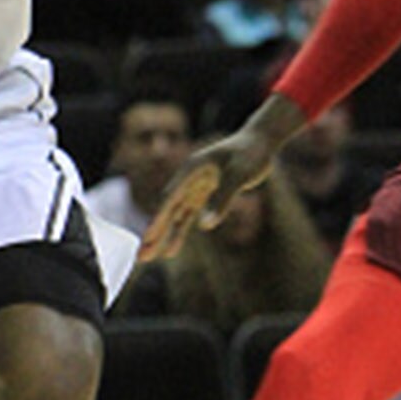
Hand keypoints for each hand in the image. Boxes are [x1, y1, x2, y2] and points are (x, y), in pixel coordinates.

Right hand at [140, 94, 304, 261]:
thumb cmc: (250, 154)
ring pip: (174, 216)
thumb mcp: (239, 175)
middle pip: (167, 210)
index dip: (158, 220)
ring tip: (149, 257)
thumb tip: (205, 227)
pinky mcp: (203, 194)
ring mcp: (194, 187)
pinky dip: (179, 232)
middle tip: (141, 256)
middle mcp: (187, 179)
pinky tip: (171, 250)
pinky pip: (187, 216)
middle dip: (154, 233)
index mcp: (191, 169)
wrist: (259, 142)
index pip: (170, 199)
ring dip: (163, 236)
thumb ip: (223, 200)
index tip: (148, 238)